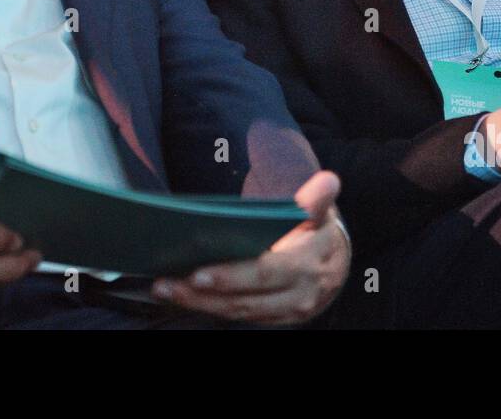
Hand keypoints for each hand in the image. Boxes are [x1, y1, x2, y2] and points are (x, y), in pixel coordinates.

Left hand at [152, 171, 349, 324]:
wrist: (336, 266)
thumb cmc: (318, 232)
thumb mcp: (321, 213)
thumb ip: (317, 200)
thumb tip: (329, 180)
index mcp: (307, 263)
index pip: (265, 272)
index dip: (231, 276)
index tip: (197, 273)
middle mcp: (299, 294)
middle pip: (245, 298)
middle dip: (203, 294)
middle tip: (166, 283)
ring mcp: (287, 312)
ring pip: (238, 312)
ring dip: (198, 304)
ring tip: (164, 288)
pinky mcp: (275, 321)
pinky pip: (239, 318)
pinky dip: (209, 308)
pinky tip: (182, 297)